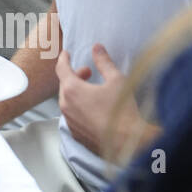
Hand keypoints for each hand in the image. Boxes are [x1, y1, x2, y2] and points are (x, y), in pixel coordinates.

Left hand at [55, 45, 153, 162]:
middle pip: (65, 86)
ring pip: (68, 102)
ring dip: (77, 93)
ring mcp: (70, 123)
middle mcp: (66, 107)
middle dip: (75, 76)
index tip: (66, 54)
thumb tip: (97, 48)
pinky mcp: (77, 136)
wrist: (129, 144)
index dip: (64, 59)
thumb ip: (104, 62)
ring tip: (93, 91)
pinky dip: (80, 109)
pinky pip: (74, 117)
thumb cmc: (123, 111)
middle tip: (88, 73)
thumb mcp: (116, 80)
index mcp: (71, 90)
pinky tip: (94, 110)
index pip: (61, 69)